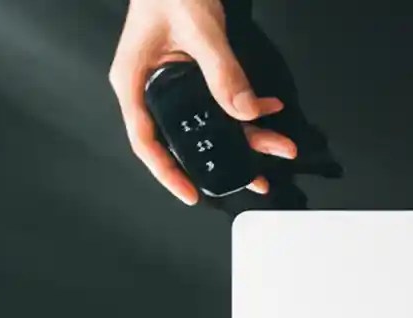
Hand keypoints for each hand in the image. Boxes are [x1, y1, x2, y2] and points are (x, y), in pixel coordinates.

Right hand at [109, 0, 297, 204]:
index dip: (167, 172)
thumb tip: (245, 110)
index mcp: (134, 80)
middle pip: (187, 135)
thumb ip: (223, 72)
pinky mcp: (194, 72)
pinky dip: (247, 105)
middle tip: (255, 177)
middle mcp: (151, 86)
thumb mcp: (199, 30)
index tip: (191, 193)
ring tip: (278, 146)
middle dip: (226, 156)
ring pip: (211, 120)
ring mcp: (173, 80)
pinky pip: (220, 98)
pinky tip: (270, 108)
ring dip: (246, 133)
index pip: (146, 140)